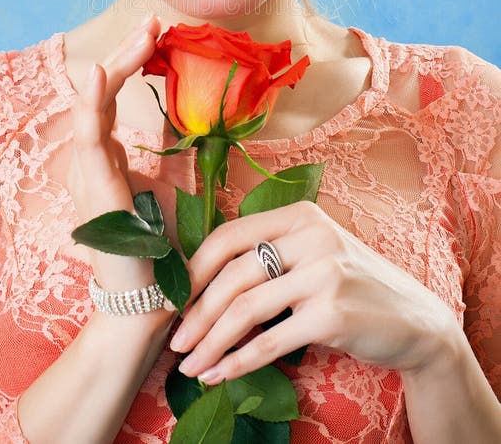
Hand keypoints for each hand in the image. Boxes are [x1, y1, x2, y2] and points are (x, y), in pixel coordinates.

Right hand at [68, 14, 168, 292]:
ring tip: (143, 34)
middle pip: (103, 93)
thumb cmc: (159, 252)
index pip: (114, 99)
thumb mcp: (172, 191)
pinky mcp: (95, 187)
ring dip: (118, 65)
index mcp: (107, 160)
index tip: (158, 34)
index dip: (132, 63)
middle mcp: (93, 160)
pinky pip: (88, 137)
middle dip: (128, 53)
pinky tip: (101, 72)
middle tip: (154, 22)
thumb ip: (174, 158)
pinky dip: (91, 103)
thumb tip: (196, 127)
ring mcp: (89, 172)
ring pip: (94, 105)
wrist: (148, 303)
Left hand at [170, 201, 456, 382]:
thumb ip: (272, 253)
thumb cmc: (353, 286)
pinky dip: (237, 362)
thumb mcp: (315, 253)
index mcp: (300, 215)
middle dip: (196, 312)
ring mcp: (323, 274)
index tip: (174, 297)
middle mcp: (311, 237)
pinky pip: (269, 342)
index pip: (229, 234)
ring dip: (210, 342)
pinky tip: (219, 375)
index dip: (194, 267)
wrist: (415, 321)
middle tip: (175, 341)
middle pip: (232, 275)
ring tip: (190, 364)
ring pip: (244, 309)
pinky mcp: (331, 314)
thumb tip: (203, 279)